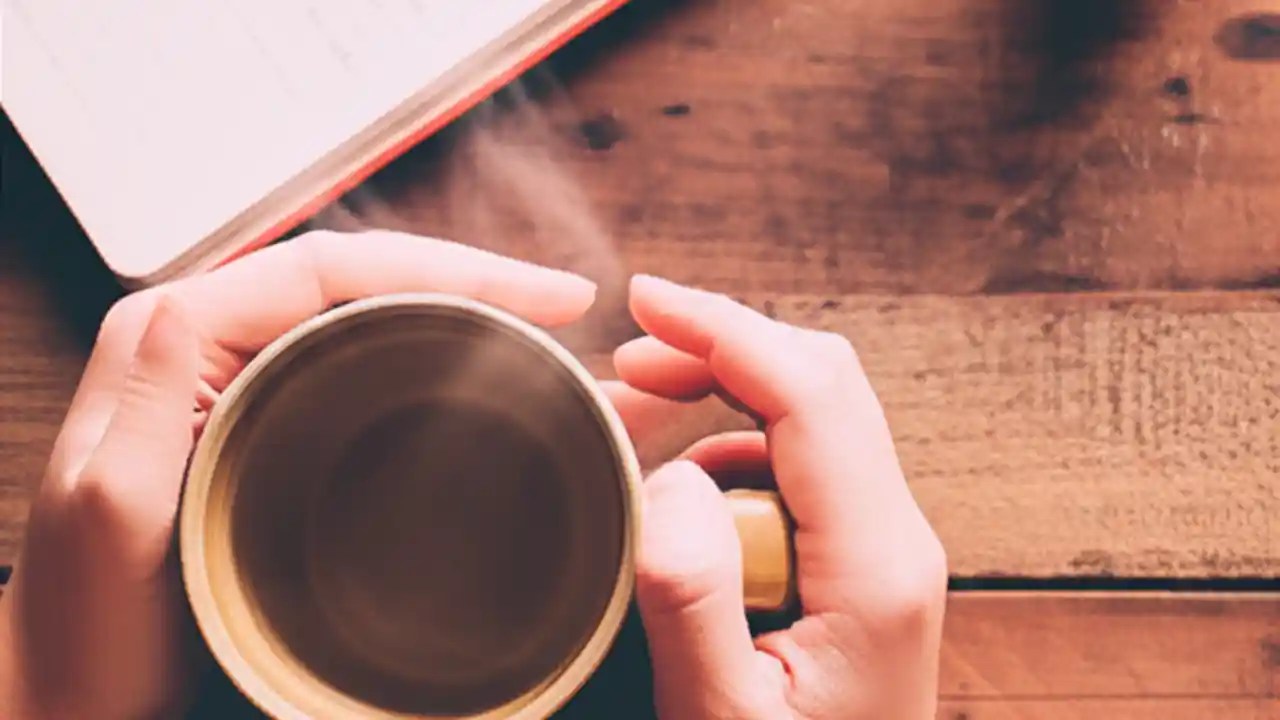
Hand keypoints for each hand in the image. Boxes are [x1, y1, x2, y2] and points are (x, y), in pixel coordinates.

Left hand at [0, 231, 601, 718]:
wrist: (87, 699)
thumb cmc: (94, 626)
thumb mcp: (113, 510)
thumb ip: (150, 401)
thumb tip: (200, 301)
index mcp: (172, 336)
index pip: (333, 267)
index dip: (453, 266)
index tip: (550, 298)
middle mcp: (204, 343)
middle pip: (362, 277)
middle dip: (471, 277)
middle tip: (563, 306)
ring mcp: (236, 381)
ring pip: (367, 314)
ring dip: (457, 311)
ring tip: (540, 333)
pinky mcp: (262, 423)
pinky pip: (359, 361)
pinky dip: (429, 356)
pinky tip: (475, 375)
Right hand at [615, 276, 947, 719]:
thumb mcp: (721, 714)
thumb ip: (689, 596)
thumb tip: (663, 476)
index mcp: (874, 564)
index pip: (808, 394)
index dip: (726, 329)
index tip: (646, 301)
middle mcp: (894, 537)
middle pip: (818, 383)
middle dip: (718, 348)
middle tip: (624, 360)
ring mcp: (881, 545)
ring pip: (806, 417)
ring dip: (719, 397)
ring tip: (632, 416)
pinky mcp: (858, 559)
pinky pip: (795, 468)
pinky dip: (730, 446)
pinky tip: (677, 480)